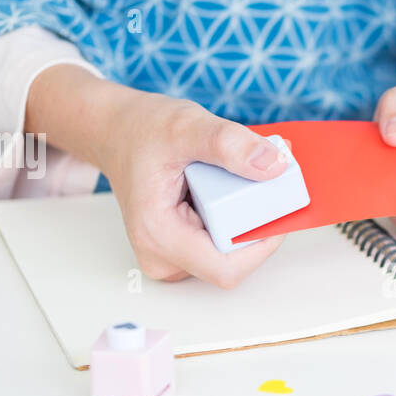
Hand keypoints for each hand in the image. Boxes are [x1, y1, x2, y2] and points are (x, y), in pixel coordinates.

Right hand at [25, 65, 285, 287]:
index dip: (262, 245)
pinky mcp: (180, 249)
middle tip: (263, 181)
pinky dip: (235, 218)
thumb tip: (274, 166)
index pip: (226, 269)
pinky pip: (220, 244)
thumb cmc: (142, 131)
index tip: (278, 209)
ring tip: (241, 180)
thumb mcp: (187, 126)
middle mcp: (161, 255)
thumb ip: (230, 144)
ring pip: (229, 253)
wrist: (116, 132)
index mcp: (158, 235)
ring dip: (247, 221)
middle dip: (256, 224)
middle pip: (232, 260)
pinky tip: (232, 190)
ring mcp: (170, 256)